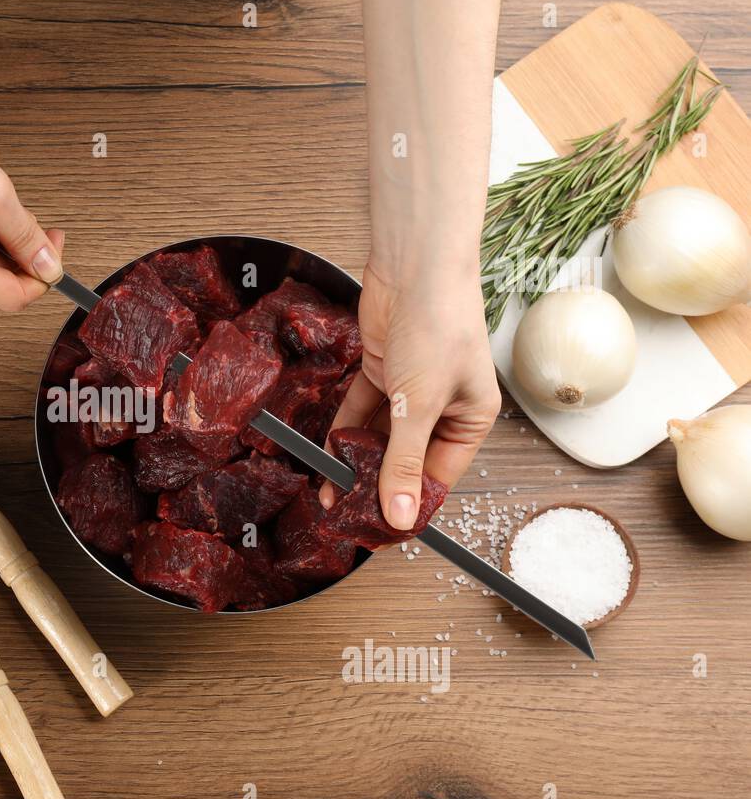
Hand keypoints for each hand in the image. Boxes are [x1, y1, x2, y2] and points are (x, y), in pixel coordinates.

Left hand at [320, 260, 501, 528]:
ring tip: (330, 493)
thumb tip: (401, 514)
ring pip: (379, 438)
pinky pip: (360, 411)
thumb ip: (404, 461)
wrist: (416, 267)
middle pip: (405, 461)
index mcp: (471, 420)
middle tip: (347, 516)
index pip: (438, 478)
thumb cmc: (439, 325)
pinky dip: (343, 430)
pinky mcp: (383, 373)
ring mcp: (410, 391)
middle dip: (376, 487)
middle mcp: (443, 408)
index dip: (409, 506)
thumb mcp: (421, 405)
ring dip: (354, 463)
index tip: (379, 531)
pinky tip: (326, 455)